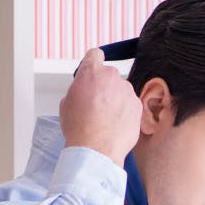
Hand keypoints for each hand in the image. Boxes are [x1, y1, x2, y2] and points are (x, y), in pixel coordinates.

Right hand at [59, 48, 142, 166]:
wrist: (97, 149)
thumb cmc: (80, 128)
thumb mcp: (66, 102)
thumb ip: (78, 89)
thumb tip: (84, 91)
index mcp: (91, 72)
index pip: (95, 55)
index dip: (93, 64)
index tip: (93, 74)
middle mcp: (112, 77)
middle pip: (109, 75)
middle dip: (104, 86)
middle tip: (96, 104)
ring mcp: (127, 91)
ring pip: (121, 90)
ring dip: (116, 99)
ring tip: (107, 118)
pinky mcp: (138, 105)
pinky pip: (130, 104)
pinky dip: (125, 111)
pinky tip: (117, 124)